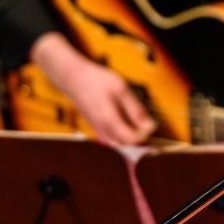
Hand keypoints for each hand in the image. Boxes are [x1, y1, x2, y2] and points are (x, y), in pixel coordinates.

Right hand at [30, 32, 157, 144]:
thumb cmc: (95, 80)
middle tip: (146, 125)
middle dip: (139, 139)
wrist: (73, 77)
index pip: (133, 140)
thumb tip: (149, 125)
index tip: (150, 123)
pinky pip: (110, 139)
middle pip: (126, 146)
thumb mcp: (121, 89)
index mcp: (110, 121)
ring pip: (118, 144)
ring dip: (130, 138)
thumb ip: (135, 109)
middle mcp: (102, 130)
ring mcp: (97, 130)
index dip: (145, 134)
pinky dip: (121, 135)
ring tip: (137, 124)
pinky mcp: (95, 127)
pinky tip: (126, 123)